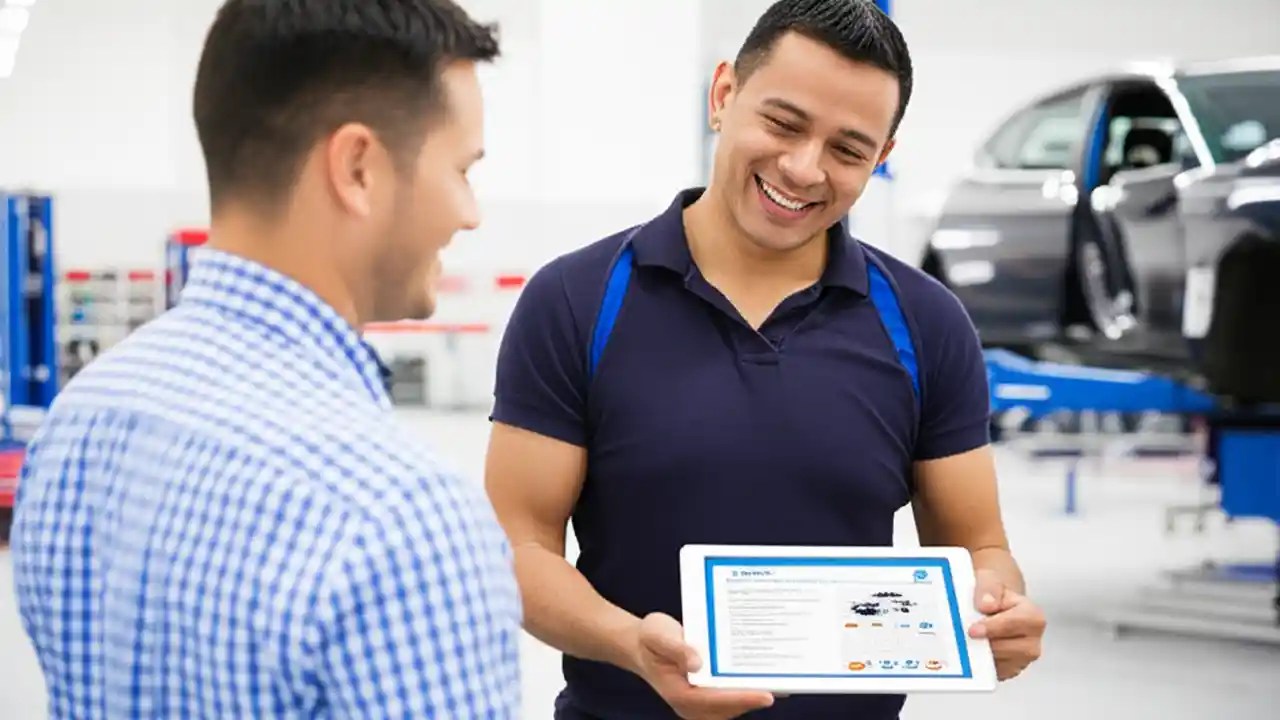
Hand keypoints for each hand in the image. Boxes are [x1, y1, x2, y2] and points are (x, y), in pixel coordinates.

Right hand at [630, 612, 775, 719]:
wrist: (641, 644)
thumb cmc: (650, 639)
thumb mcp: (658, 635)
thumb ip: (676, 648)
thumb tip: (698, 663)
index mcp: (679, 693)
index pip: (715, 701)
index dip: (741, 698)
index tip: (767, 695)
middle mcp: (692, 704)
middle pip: (730, 708)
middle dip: (755, 697)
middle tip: (785, 684)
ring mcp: (701, 702)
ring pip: (734, 705)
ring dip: (755, 693)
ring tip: (783, 679)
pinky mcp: (708, 695)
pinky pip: (732, 696)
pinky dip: (748, 687)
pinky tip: (766, 674)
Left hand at [967, 569, 1045, 680]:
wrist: (989, 607)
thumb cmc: (992, 595)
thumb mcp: (989, 580)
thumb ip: (989, 587)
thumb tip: (987, 605)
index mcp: (1032, 616)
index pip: (1018, 623)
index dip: (995, 627)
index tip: (974, 630)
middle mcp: (1032, 640)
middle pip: (1012, 649)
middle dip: (987, 644)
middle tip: (966, 638)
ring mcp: (1021, 659)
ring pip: (1002, 664)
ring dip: (982, 655)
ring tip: (966, 643)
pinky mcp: (1008, 670)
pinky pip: (994, 674)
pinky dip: (980, 666)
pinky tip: (968, 653)